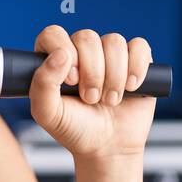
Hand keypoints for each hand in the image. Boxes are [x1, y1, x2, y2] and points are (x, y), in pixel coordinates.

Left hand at [28, 25, 155, 160]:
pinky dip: (136, 67)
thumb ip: (42, 83)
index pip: (54, 34)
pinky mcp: (136, 60)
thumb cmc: (75, 129)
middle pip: (87, 37)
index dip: (64, 52)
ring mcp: (109, 54)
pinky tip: (131, 87)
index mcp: (55, 58)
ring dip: (114, 75)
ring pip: (114, 41)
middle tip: (91, 98)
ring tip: (110, 100)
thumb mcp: (47, 113)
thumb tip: (60, 54)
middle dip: (92, 72)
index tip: (71, 81)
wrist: (108, 147)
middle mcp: (81, 51)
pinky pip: (139, 46)